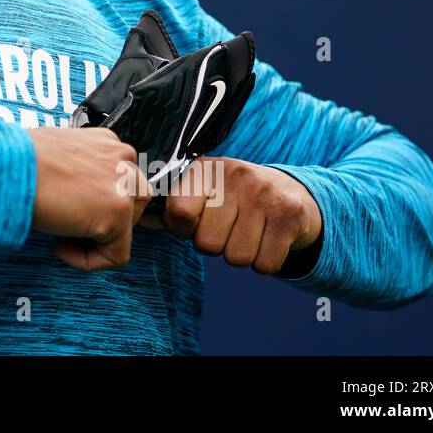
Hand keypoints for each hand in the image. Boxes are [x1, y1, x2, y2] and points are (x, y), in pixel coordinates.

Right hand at [28, 127, 152, 271]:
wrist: (6, 168)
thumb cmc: (17, 160)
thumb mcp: (57, 155)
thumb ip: (78, 170)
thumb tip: (77, 193)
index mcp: (107, 142)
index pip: (121, 179)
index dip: (96, 201)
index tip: (69, 207)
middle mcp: (121, 158)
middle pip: (134, 202)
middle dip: (104, 220)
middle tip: (69, 224)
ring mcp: (122, 186)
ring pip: (128, 229)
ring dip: (98, 239)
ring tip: (64, 235)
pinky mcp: (117, 214)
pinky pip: (116, 255)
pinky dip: (88, 261)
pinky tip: (59, 246)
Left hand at [137, 156, 322, 274]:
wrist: (292, 193)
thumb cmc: (234, 198)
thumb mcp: (203, 191)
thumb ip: (172, 207)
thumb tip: (140, 220)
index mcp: (205, 168)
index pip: (178, 212)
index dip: (184, 228)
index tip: (196, 222)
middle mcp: (234, 175)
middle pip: (207, 243)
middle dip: (216, 244)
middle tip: (229, 227)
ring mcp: (263, 194)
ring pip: (236, 257)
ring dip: (241, 254)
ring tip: (248, 231)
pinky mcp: (289, 215)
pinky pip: (265, 264)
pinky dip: (265, 262)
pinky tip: (268, 239)